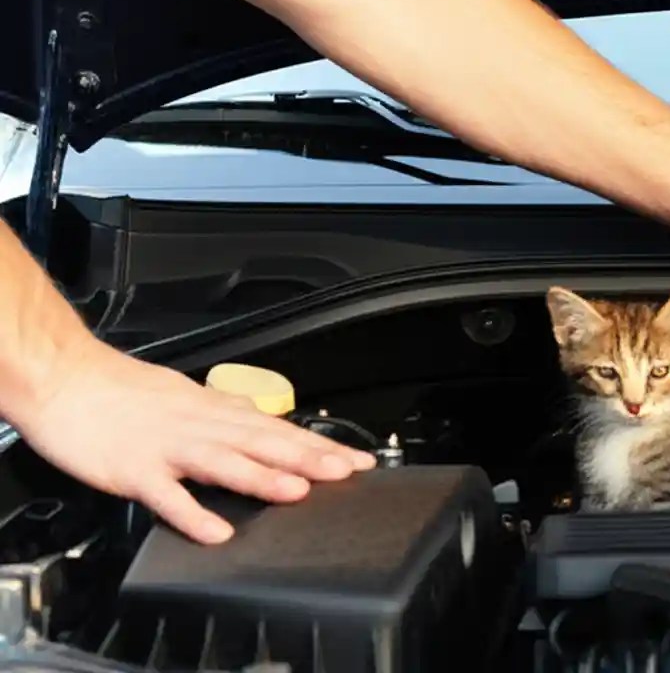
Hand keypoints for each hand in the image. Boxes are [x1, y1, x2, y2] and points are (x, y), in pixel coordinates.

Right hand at [15, 338, 375, 543]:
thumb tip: (268, 423)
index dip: (323, 444)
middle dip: (310, 458)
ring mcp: (170, 447)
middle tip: (348, 472)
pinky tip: (215, 531)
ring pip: (224, 462)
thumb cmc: (125, 392)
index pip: (281, 428)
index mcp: (217, 412)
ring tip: (298, 493)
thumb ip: (230, 415)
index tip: (360, 460)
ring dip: (263, 477)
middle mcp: (201, 426)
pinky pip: (168, 495)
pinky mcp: (135, 469)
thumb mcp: (191, 397)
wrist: (67, 380)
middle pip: (263, 442)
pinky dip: (193, 512)